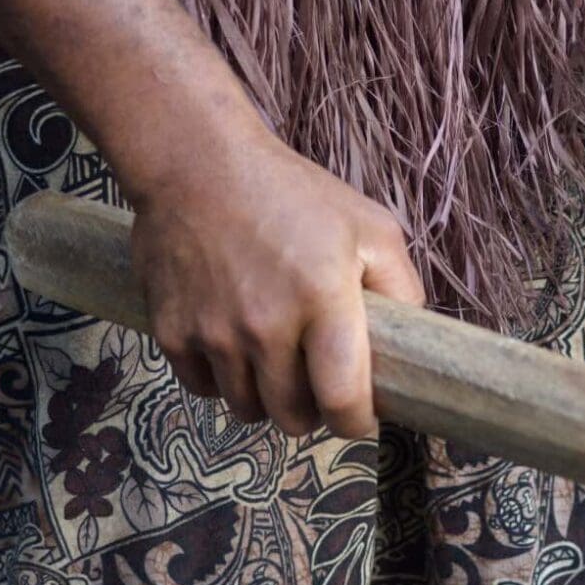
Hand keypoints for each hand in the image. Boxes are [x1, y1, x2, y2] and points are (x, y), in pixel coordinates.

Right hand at [129, 128, 425, 438]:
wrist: (197, 163)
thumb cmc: (294, 195)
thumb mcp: (371, 227)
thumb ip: (402, 287)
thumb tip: (413, 346)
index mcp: (324, 300)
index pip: (343, 400)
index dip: (355, 421)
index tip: (359, 415)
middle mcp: (266, 325)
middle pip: (293, 418)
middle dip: (311, 411)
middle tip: (315, 384)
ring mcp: (214, 332)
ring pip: (246, 409)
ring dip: (264, 396)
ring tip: (274, 360)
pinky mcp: (171, 332)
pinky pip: (202, 388)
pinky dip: (220, 378)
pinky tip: (233, 344)